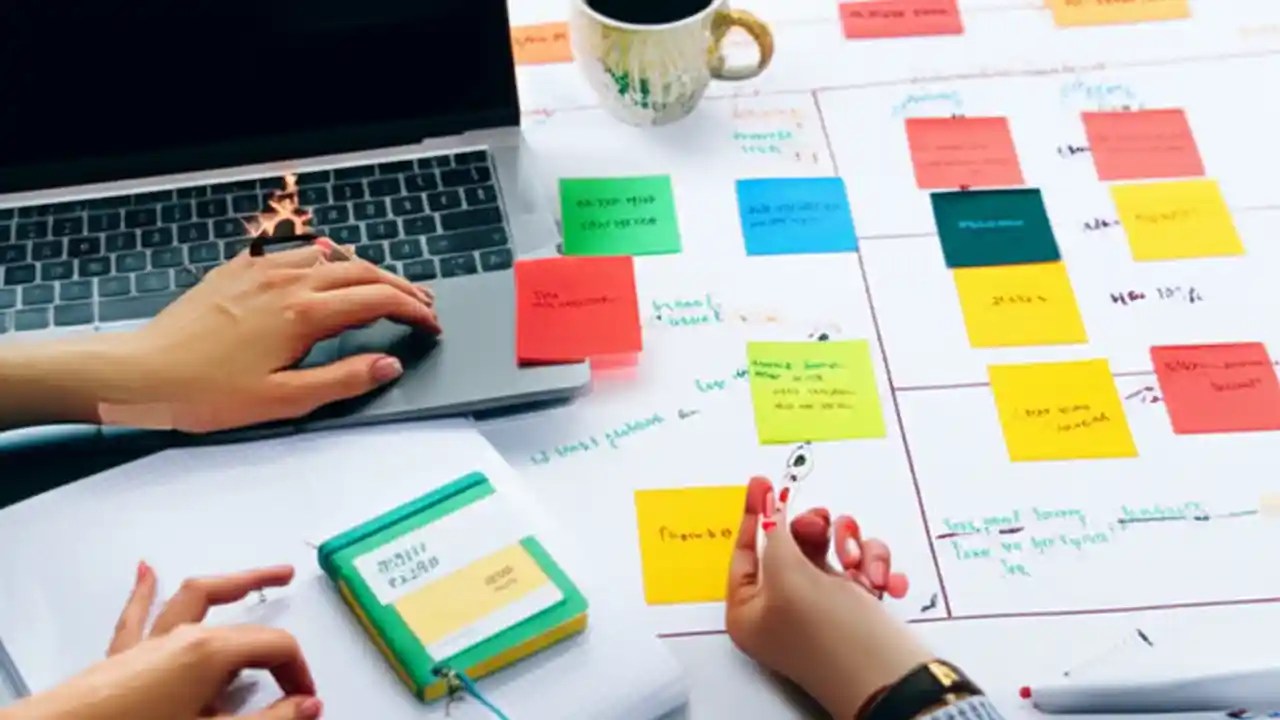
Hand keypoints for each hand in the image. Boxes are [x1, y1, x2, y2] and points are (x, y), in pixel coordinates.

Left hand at [3, 563, 320, 719]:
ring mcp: (150, 644)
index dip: (298, 672)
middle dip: (273, 627)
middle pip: (242, 624)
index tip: (304, 700)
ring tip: (257, 576)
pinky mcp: (121, 657)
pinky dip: (145, 590)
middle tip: (298, 602)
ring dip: (229, 584)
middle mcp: (182, 637)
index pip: (274, 647)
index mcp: (210, 652)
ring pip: (195, 599)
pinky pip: (137, 615)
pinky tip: (146, 569)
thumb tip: (309, 704)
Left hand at [97, 241, 439, 431]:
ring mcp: (260, 272)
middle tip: (422, 305)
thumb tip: (386, 365)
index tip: (429, 324)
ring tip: (384, 288)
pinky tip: (326, 267)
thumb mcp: (283, 401)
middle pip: (362, 271)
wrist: (140, 373)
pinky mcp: (237, 273)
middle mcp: (285, 283)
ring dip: (366, 270)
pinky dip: (324, 258)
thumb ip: (343, 380)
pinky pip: (294, 253)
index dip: (412, 310)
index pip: (377, 299)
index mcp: (302, 313)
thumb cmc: (203, 392)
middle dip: (400, 287)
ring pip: (331, 257)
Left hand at [725, 477, 929, 718]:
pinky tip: (882, 582)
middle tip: (824, 524)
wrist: (893, 678)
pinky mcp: (857, 608)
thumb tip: (769, 506)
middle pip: (792, 545)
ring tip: (861, 570)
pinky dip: (874, 568)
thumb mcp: (788, 576)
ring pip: (832, 550)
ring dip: (853, 550)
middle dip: (816, 532)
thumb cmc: (831, 638)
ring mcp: (821, 609)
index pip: (746, 551)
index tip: (761, 484)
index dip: (756, 515)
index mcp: (750, 611)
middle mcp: (782, 610)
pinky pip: (862, 566)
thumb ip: (775, 533)